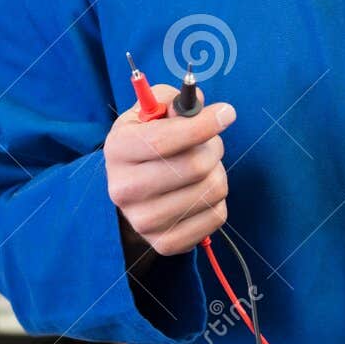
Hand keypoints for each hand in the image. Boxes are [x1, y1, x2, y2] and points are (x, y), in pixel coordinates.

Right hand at [104, 83, 233, 262]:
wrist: (133, 191)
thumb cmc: (148, 142)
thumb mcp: (151, 112)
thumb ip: (173, 100)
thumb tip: (199, 106)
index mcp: (117, 149)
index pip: (164, 139)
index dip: (202, 124)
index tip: (227, 113)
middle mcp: (123, 189)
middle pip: (194, 166)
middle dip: (213, 148)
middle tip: (210, 144)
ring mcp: (143, 221)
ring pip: (212, 189)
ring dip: (217, 172)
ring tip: (203, 168)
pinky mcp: (165, 243)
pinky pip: (217, 215)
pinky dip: (218, 199)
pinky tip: (200, 192)